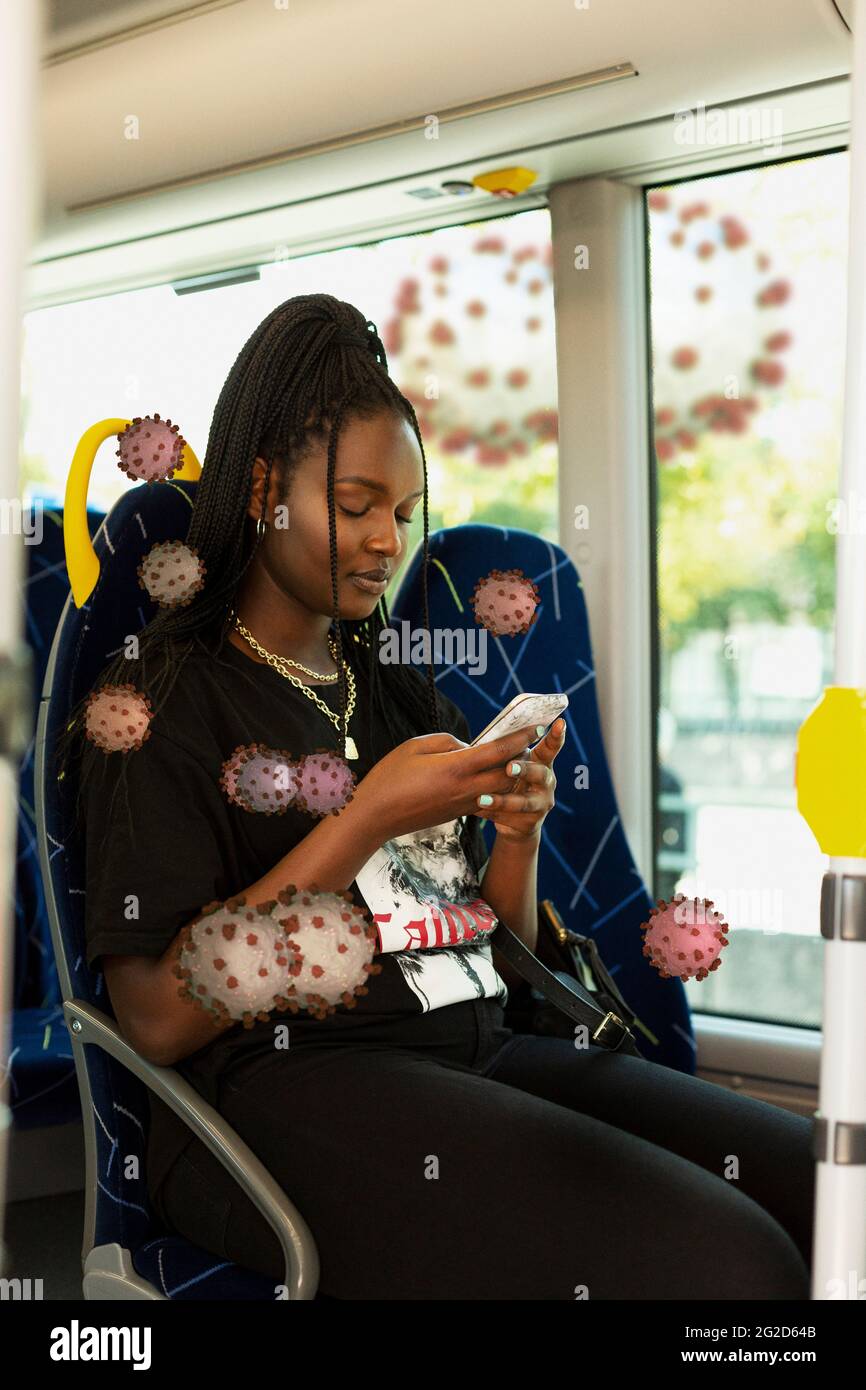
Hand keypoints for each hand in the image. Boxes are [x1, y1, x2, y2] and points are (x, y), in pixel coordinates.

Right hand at [350, 724, 547, 841]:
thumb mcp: (415, 746)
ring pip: (501, 790)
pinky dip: (498, 790)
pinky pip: (487, 800)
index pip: (499, 750)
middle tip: (532, 743)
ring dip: (512, 775)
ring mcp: (464, 804)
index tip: (537, 727)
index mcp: (456, 767)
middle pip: (509, 773)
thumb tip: (468, 746)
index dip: (521, 738)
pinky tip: (498, 781)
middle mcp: (466, 788)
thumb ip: (447, 741)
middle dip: (524, 758)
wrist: (376, 816)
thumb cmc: (390, 777)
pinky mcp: (459, 813)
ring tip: (518, 760)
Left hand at [475, 717, 566, 841]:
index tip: (560, 723)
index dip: (556, 736)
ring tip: (481, 799)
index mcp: (541, 763)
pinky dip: (491, 813)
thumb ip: (498, 753)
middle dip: (524, 770)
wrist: (513, 823)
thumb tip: (466, 740)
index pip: (550, 748)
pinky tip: (476, 809)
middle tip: (509, 767)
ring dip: (502, 800)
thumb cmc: (507, 783)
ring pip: (523, 802)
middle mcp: (546, 782)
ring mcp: (541, 804)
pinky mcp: (530, 823)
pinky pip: (509, 818)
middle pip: (539, 774)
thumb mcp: (506, 766)